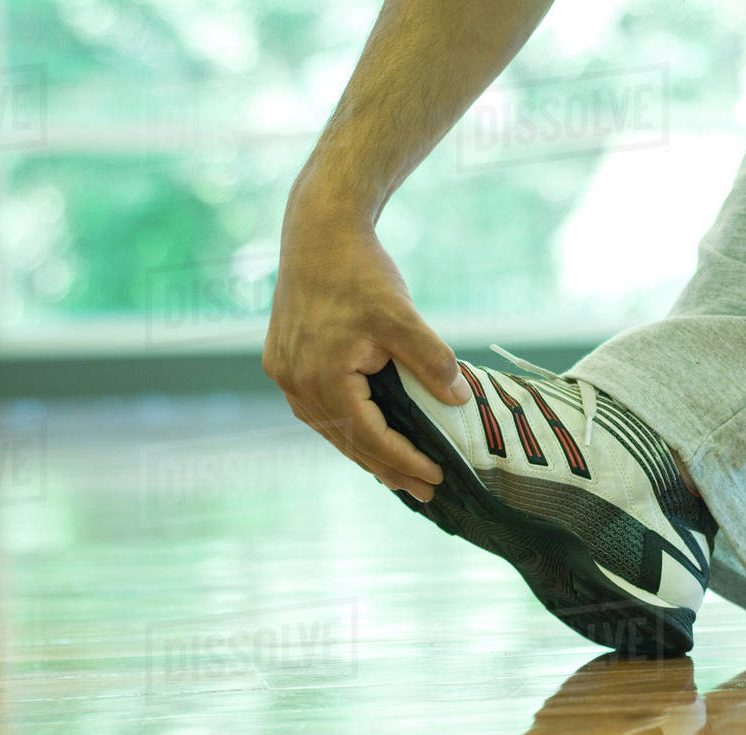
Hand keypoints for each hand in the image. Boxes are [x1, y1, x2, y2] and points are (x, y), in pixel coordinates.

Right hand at [263, 167, 470, 501]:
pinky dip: (346, 426)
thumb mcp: (403, 317)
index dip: (404, 460)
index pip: (370, 437)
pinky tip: (367, 434)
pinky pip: (318, 409)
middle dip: (388, 468)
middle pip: (347, 441)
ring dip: (365, 452)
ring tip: (399, 473)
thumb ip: (432, 360)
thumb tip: (461, 399)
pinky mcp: (283, 361)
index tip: (436, 477)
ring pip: (330, 428)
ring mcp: (285, 374)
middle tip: (425, 490)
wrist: (318, 233)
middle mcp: (296, 383)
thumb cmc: (360, 272)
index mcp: (322, 377)